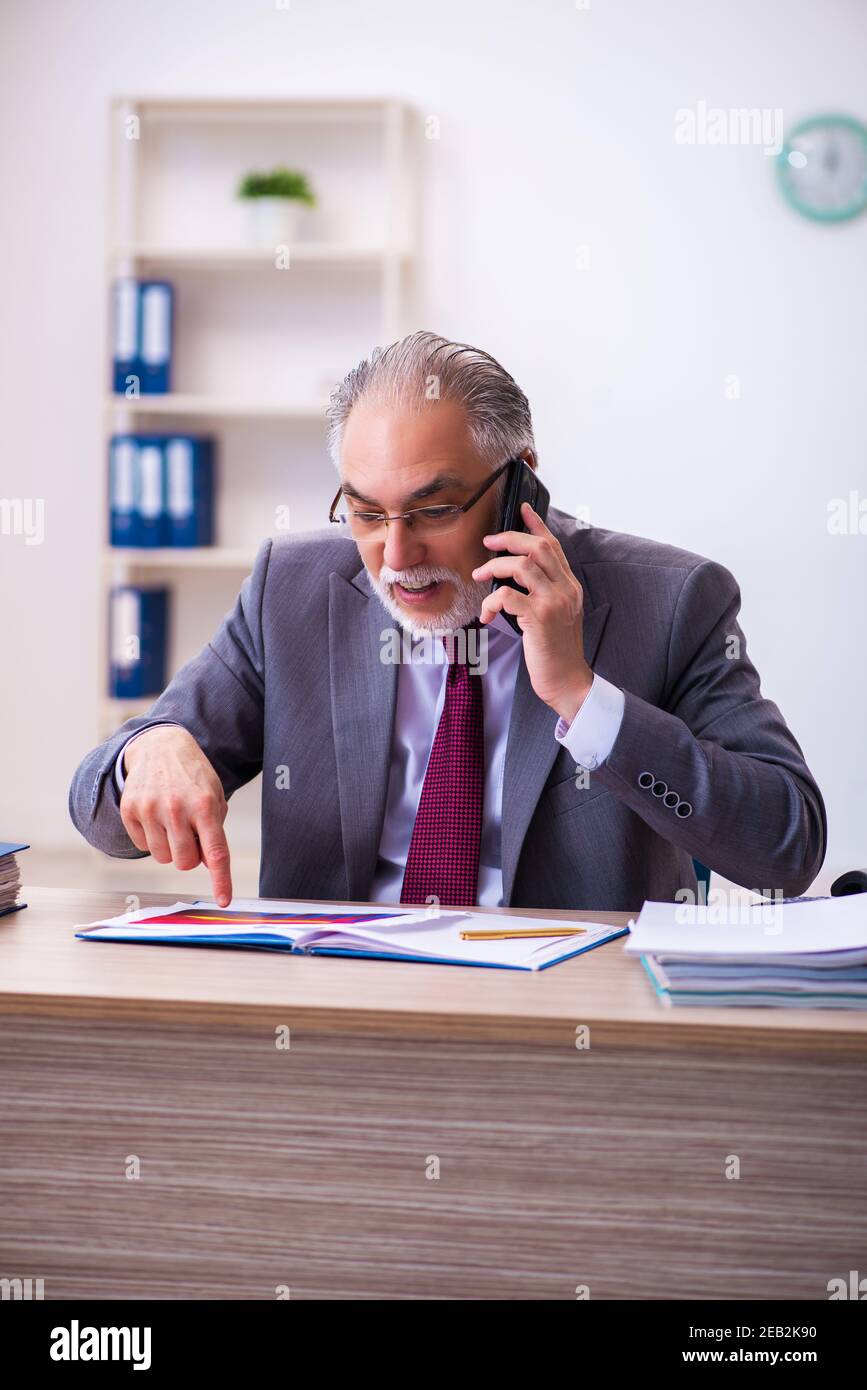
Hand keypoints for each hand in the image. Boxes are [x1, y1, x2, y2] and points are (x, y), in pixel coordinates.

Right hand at [120, 726, 232, 906]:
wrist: (160, 746)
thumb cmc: (193, 777)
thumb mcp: (214, 796)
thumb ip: (213, 830)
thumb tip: (203, 862)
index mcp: (204, 805)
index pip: (215, 852)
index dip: (221, 879)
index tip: (224, 900)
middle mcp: (176, 808)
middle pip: (184, 862)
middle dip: (190, 857)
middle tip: (190, 836)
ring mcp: (150, 808)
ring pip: (162, 858)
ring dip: (170, 848)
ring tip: (172, 823)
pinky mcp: (129, 809)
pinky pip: (143, 846)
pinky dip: (152, 838)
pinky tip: (155, 816)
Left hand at [472, 502, 593, 722]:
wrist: (567, 681)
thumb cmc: (555, 651)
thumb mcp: (556, 616)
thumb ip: (544, 593)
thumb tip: (515, 576)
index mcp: (570, 586)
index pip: (554, 545)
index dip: (537, 524)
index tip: (522, 508)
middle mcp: (566, 589)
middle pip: (537, 547)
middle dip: (509, 538)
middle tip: (488, 542)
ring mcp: (554, 602)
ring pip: (521, 566)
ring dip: (494, 567)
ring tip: (480, 576)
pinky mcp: (539, 618)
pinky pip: (507, 596)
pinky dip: (491, 601)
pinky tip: (486, 615)